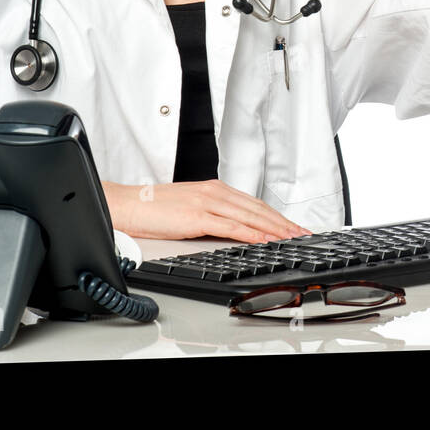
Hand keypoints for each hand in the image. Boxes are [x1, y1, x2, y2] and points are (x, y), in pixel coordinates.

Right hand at [102, 179, 312, 241]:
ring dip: (274, 229)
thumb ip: (212, 215)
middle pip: (258, 209)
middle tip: (304, 233)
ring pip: (250, 216)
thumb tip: (233, 228)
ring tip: (292, 238)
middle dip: (283, 223)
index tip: (294, 226)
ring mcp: (207, 203)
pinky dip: (252, 233)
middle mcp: (214, 192)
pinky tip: (265, 240)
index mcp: (214, 189)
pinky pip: (231, 226)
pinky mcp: (197, 217)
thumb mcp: (189, 208)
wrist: (125, 205)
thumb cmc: (152, 209)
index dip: (277, 216)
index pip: (254, 203)